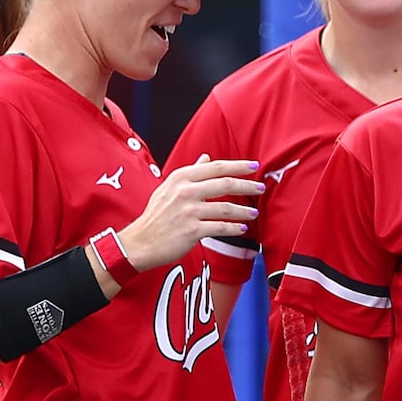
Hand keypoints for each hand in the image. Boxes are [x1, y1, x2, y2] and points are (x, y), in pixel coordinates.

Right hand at [120, 154, 262, 271]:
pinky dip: (233, 228)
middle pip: (225, 184)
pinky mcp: (191, 230)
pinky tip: (241, 229)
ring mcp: (188, 211)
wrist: (139, 243)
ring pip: (226, 208)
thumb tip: (206, 157)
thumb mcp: (168, 188)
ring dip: (244, 211)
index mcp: (181, 178)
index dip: (238, 166)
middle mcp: (185, 191)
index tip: (254, 165)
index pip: (216, 167)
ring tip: (253, 213)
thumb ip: (190, 172)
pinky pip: (220, 228)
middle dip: (248, 185)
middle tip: (261, 187)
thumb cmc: (156, 215)